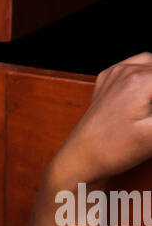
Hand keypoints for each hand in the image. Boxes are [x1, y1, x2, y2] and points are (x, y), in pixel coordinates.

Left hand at [51, 52, 151, 184]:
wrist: (80, 159)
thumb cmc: (114, 151)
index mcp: (142, 80)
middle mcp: (128, 70)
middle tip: (149, 120)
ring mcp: (115, 73)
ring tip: (148, 112)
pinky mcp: (107, 79)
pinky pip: (136, 66)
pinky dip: (147, 75)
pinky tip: (146, 96)